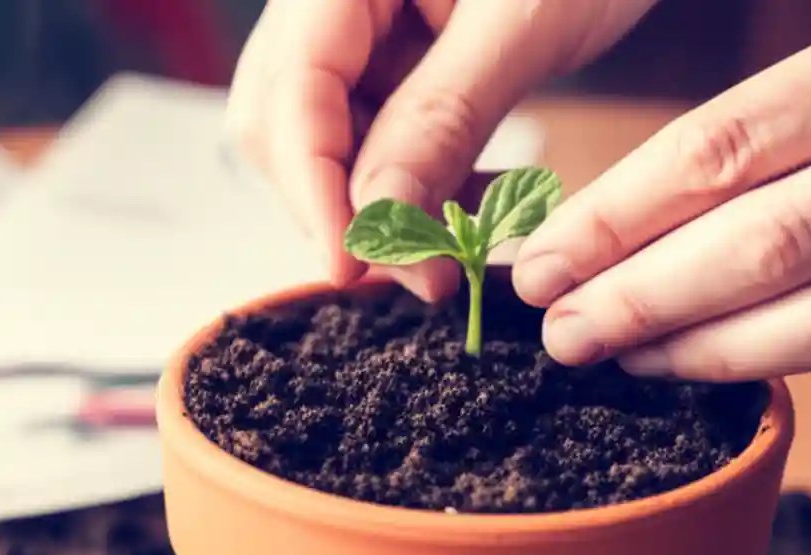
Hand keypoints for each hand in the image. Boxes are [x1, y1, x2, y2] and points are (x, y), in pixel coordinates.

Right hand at [226, 0, 656, 300]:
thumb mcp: (522, 23)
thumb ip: (441, 118)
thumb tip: (375, 220)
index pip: (290, 95)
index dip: (312, 188)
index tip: (349, 267)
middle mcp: (330, 2)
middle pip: (288, 125)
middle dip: (344, 205)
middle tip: (417, 271)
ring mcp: (359, 27)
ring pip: (333, 140)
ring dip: (386, 204)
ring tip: (455, 249)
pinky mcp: (397, 53)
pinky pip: (383, 132)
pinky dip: (419, 180)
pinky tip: (474, 206)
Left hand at [512, 8, 810, 385]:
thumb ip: (775, 129)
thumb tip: (625, 229)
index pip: (725, 147)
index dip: (617, 216)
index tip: (536, 265)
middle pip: (768, 239)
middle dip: (646, 298)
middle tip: (562, 335)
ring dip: (714, 349)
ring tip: (627, 358)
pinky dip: (806, 358)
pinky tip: (733, 359)